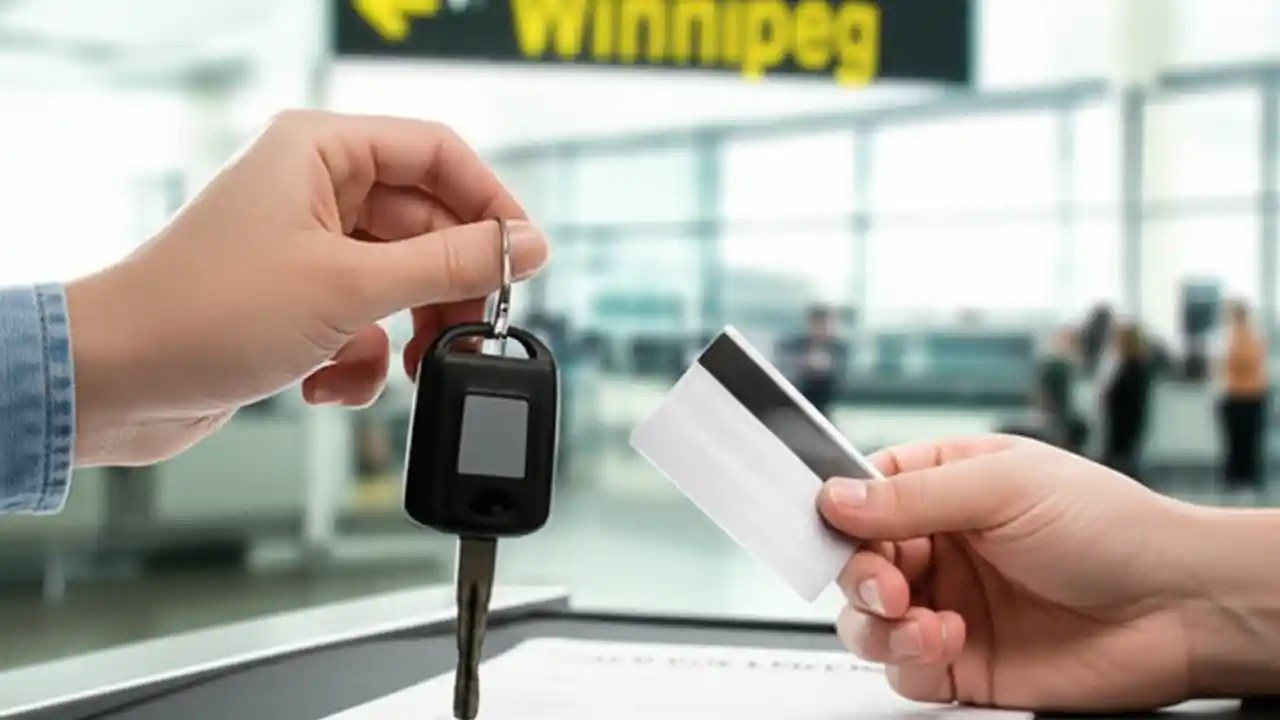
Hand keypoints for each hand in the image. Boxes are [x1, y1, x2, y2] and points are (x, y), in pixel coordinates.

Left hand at [66, 111, 547, 465]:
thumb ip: (450, 263)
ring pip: (401, 280)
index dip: (490, 204)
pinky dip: (362, 359)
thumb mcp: (351, 287)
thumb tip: (526, 245)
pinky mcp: (297, 301)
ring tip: (404, 367)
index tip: (523, 259)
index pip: (438, 155)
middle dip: (448, 287)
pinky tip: (330, 383)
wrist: (116, 384)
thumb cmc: (203, 314)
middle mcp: (315, 190)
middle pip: (428, 224)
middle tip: (472, 330)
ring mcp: (306, 248)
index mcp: (321, 152)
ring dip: (408, 331)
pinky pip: (366, 320)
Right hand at [819, 435, 1235, 711]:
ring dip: (877, 623)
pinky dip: (908, 659)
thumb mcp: (1005, 487)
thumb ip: (913, 496)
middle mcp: (940, 547)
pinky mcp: (961, 664)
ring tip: (921, 621)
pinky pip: (901, 669)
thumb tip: (835, 497)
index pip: (864, 495)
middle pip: (854, 561)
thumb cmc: (1112, 527)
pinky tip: (948, 640)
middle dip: (858, 575)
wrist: (1179, 609)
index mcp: (945, 487)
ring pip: (865, 620)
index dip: (838, 511)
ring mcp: (947, 605)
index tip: (825, 523)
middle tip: (886, 585)